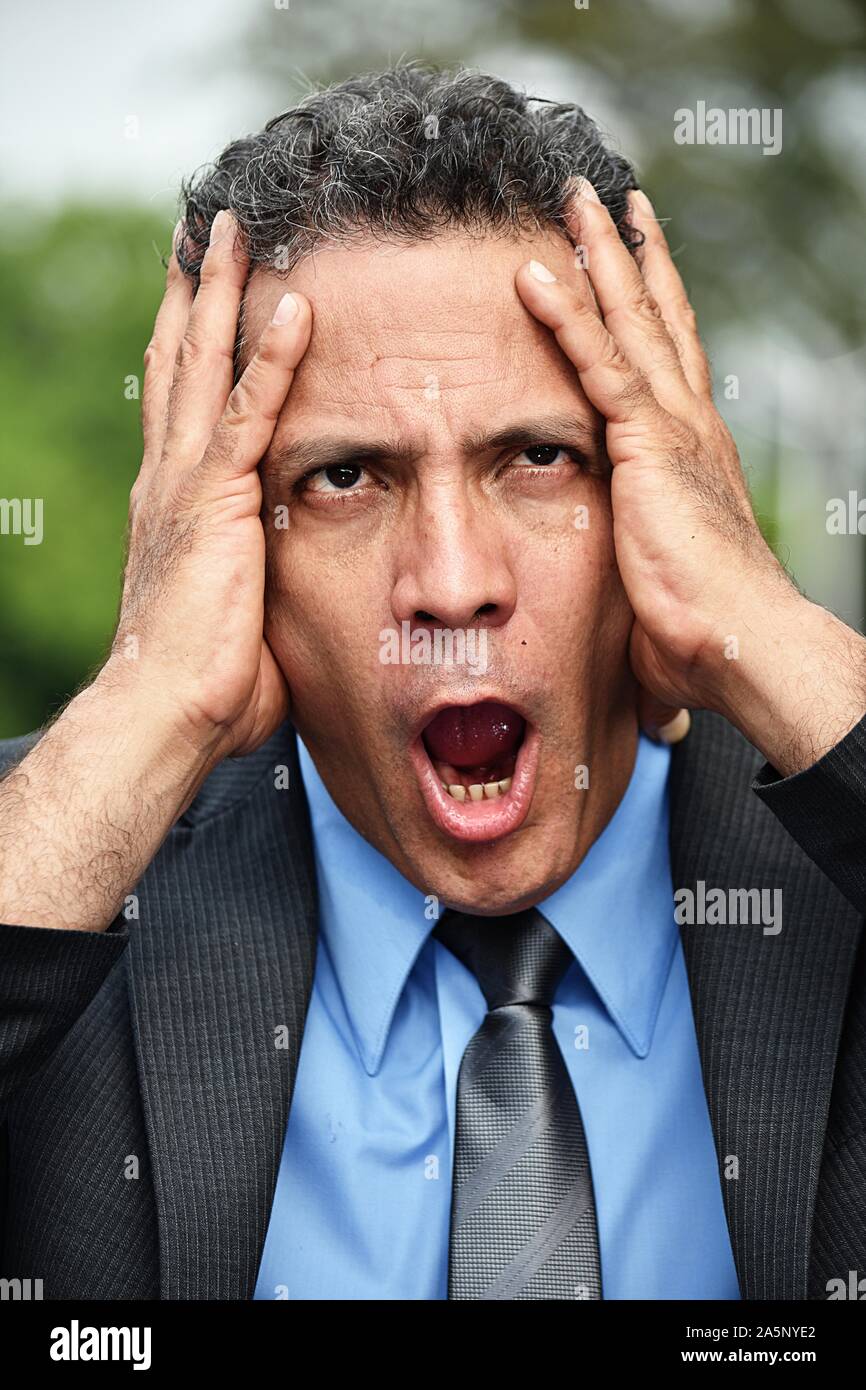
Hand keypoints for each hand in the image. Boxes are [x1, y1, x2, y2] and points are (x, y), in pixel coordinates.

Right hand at [113, 211, 311, 756]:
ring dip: (222, 292)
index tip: (201, 291)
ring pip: (205, 365)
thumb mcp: (244, 614)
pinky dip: (273, 358)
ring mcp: (188, 484)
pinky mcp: (218, 501)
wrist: (166, 714)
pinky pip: (251, 413)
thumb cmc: (207, 685)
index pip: (183, 401)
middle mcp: (169, 479)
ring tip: (236, 227)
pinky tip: (294, 306)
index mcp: (175, 502)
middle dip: (193, 290)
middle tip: (206, 227)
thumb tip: (302, 590)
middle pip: (180, 361)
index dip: (189, 340)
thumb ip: (268, 579)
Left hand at [515, 181, 865, 773]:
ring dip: (599, 254)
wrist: (740, 643)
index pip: (669, 359)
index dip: (654, 304)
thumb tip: (622, 628)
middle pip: (656, 318)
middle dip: (630, 254)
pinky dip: (566, 314)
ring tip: (572, 197)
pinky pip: (598, 362)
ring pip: (629, 319)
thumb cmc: (704, 634)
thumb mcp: (655, 585)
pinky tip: (535, 271)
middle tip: (607, 197)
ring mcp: (671, 426)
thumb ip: (634, 574)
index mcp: (691, 451)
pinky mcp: (647, 442)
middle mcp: (689, 423)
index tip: (636, 259)